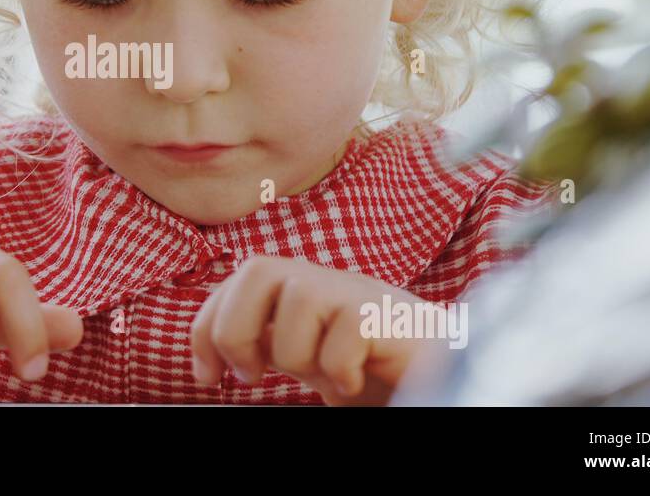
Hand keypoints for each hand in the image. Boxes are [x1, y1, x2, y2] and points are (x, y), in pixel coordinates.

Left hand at [189, 256, 431, 404]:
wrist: (442, 372)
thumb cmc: (372, 366)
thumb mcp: (307, 354)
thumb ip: (268, 341)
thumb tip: (214, 358)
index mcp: (299, 290)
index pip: (236, 282)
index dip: (207, 326)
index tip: (207, 376)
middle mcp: (326, 282)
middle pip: (258, 269)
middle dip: (237, 327)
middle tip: (252, 374)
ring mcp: (359, 293)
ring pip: (299, 298)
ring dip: (296, 352)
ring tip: (321, 377)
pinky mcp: (390, 313)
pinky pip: (346, 329)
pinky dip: (340, 367)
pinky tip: (355, 379)